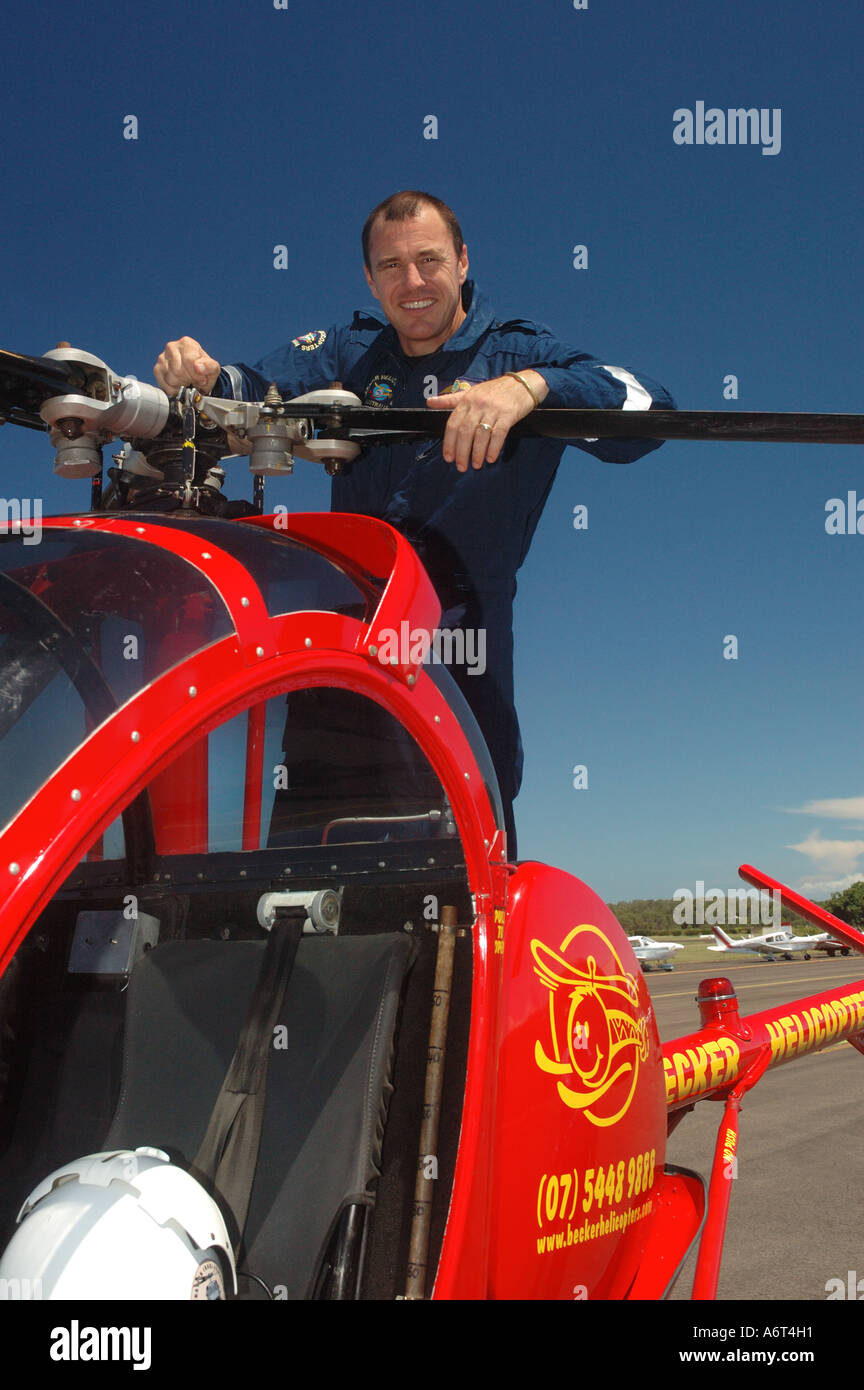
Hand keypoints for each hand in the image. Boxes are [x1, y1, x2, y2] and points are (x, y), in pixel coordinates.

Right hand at [154, 337, 220, 393]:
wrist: (197, 375)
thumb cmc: (204, 370)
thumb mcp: (213, 368)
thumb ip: (209, 366)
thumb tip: (198, 367)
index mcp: (186, 343)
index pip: (189, 361)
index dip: (196, 375)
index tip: (202, 380)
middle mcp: (172, 347)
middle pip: (178, 372)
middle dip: (188, 380)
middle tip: (194, 381)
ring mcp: (162, 358)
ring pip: (170, 379)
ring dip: (181, 385)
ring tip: (187, 381)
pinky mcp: (157, 369)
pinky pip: (164, 384)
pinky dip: (173, 389)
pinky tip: (179, 385)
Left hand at [425, 371, 547, 471]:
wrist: (522, 384)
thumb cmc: (495, 390)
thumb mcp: (471, 392)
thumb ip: (451, 400)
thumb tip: (429, 402)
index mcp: (467, 400)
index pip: (453, 423)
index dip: (449, 443)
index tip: (448, 457)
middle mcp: (478, 404)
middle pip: (465, 432)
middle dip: (462, 452)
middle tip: (461, 466)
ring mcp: (494, 409)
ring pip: (481, 435)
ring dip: (477, 453)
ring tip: (476, 465)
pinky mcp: (509, 414)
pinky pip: (499, 434)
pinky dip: (493, 448)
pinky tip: (491, 458)